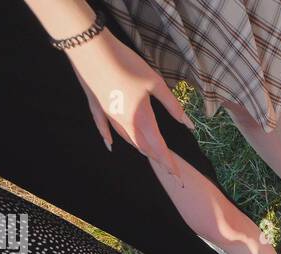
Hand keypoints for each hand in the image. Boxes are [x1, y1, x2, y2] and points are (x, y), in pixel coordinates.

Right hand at [64, 28, 190, 175]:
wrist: (91, 49)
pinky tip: (109, 145)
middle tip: (169, 168)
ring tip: (150, 155)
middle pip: (142, 145)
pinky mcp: (96, 105)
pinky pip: (102, 127)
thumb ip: (172, 105)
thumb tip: (189, 124)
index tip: (179, 177)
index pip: (158, 147)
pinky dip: (108, 137)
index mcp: (140, 118)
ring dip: (139, 147)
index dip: (169, 162)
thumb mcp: (155, 82)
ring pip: (125, 138)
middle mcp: (123, 122)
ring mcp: (107, 115)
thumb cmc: (126, 63)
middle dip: (156, 157)